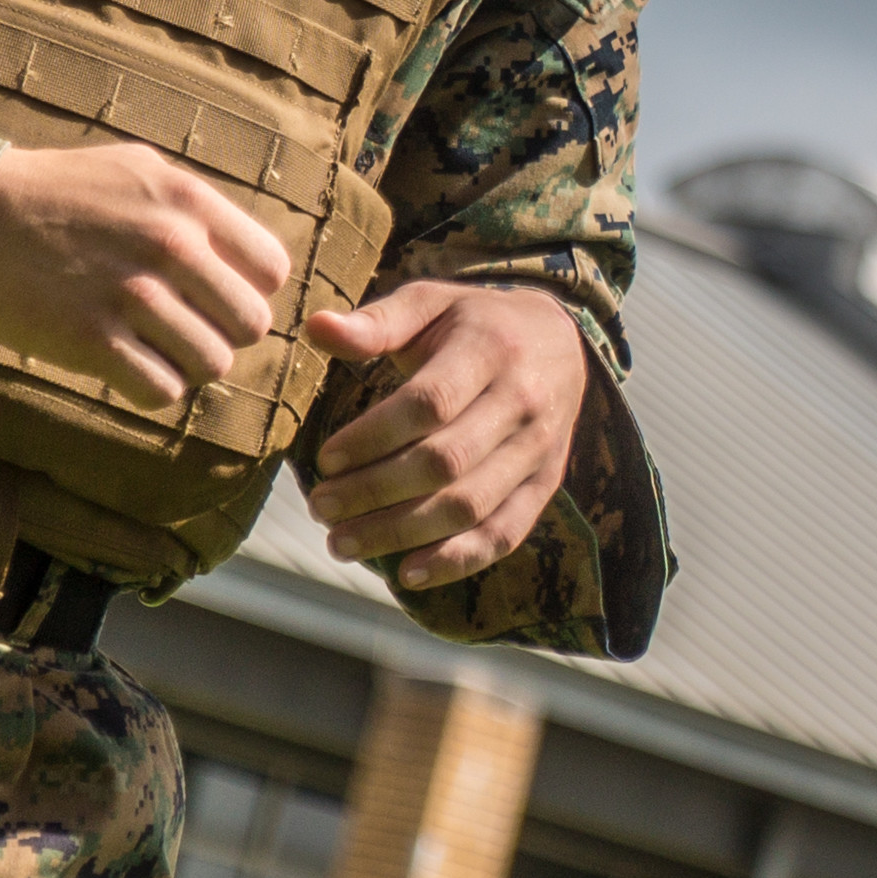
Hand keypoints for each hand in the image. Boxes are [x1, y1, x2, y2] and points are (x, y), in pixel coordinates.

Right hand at [0, 141, 293, 407]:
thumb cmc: (60, 192)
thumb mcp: (141, 172)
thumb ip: (197, 209)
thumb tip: (248, 257)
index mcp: (189, 203)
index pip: (272, 271)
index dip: (248, 290)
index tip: (214, 295)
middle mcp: (171, 246)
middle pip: (251, 326)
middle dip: (223, 334)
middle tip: (185, 327)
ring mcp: (131, 295)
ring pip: (212, 365)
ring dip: (187, 364)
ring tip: (152, 346)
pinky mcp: (91, 340)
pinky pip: (161, 390)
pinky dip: (150, 387)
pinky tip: (124, 364)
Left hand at [302, 279, 588, 587]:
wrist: (560, 340)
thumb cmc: (475, 323)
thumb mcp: (431, 304)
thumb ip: (376, 321)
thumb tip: (316, 328)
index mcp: (491, 350)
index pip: (430, 404)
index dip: (373, 438)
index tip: (326, 460)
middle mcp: (524, 402)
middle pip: (445, 462)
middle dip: (374, 492)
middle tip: (320, 507)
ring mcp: (540, 448)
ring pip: (470, 505)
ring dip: (401, 533)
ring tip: (342, 543)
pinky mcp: (546, 483)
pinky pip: (505, 532)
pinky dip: (458, 560)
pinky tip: (407, 573)